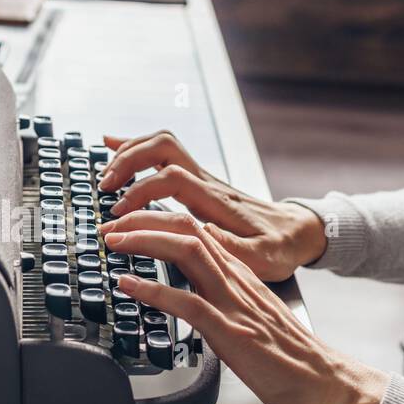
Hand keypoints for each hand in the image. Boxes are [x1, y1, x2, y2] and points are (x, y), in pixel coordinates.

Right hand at [97, 132, 326, 281]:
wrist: (298, 232)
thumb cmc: (279, 247)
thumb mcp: (262, 259)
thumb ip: (233, 249)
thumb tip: (202, 234)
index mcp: (217, 201)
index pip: (172, 178)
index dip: (140, 191)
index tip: (121, 213)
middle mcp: (207, 182)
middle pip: (163, 147)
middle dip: (127, 162)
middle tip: (104, 188)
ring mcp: (202, 178)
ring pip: (162, 144)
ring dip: (128, 153)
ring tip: (104, 176)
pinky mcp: (198, 182)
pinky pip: (164, 154)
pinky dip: (135, 148)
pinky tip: (113, 147)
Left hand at [104, 220, 387, 403]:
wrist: (325, 383)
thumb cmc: (289, 357)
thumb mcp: (251, 314)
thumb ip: (224, 296)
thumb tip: (191, 290)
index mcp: (241, 275)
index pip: (196, 230)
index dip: (158, 221)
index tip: (128, 224)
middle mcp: (236, 281)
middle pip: (188, 230)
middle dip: (144, 221)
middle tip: (110, 226)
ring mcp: (234, 303)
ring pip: (187, 252)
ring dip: (145, 242)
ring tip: (114, 243)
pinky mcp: (232, 332)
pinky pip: (188, 303)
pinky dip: (154, 290)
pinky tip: (130, 285)